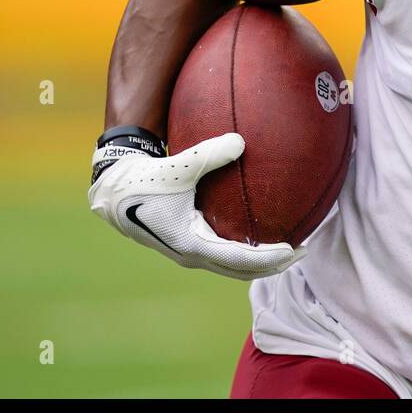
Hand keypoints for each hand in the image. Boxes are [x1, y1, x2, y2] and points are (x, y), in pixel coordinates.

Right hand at [88, 130, 304, 280]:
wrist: (110, 189)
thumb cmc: (142, 179)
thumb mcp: (178, 166)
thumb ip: (210, 154)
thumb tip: (242, 141)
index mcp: (192, 244)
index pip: (242, 261)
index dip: (271, 258)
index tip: (296, 249)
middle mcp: (191, 254)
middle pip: (241, 271)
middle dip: (273, 265)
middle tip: (301, 251)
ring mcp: (187, 251)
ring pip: (231, 265)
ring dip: (258, 260)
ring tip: (285, 247)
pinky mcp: (184, 242)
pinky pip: (221, 252)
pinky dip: (242, 249)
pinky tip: (255, 230)